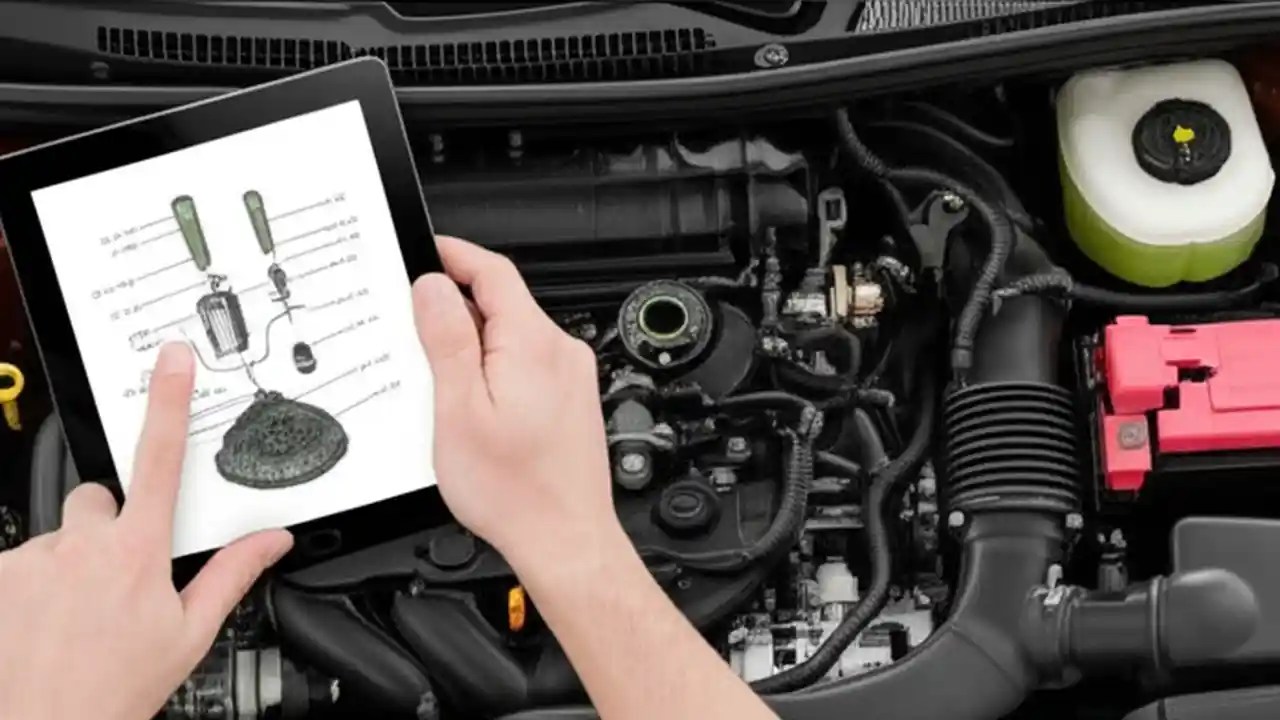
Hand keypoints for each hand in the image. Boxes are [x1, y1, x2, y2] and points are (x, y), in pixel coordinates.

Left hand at [0, 344, 292, 719]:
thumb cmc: (115, 688)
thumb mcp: (189, 633)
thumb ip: (232, 573)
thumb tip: (273, 540)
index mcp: (138, 552)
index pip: (160, 458)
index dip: (169, 401)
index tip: (173, 359)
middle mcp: (82, 545)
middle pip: (98, 500)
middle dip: (106, 525)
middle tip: (112, 578)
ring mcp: (34, 560)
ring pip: (57, 537)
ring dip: (65, 564)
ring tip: (72, 616)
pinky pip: (18, 562)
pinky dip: (29, 587)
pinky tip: (40, 624)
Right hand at [412, 236, 620, 569]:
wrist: (564, 539)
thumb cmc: (516, 491)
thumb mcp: (458, 410)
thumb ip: (446, 340)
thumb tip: (432, 286)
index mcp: (533, 344)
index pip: (492, 271)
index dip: (453, 254)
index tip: (424, 250)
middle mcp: (560, 352)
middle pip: (501, 303)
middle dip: (454, 308)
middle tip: (412, 330)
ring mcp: (570, 376)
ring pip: (512, 336)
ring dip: (473, 344)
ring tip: (442, 384)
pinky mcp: (571, 399)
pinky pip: (526, 364)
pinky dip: (494, 369)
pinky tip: (473, 405)